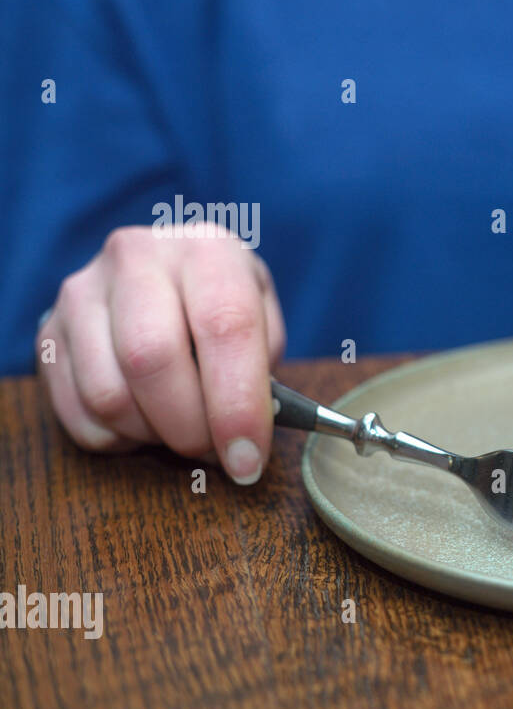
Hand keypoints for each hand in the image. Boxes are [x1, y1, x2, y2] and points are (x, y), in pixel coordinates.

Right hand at [36, 226, 285, 482]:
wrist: (167, 276)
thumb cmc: (224, 308)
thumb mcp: (264, 321)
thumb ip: (264, 372)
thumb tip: (246, 435)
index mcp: (208, 250)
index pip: (224, 326)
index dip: (238, 404)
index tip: (247, 458)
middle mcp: (139, 256)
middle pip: (152, 359)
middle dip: (189, 427)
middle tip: (213, 451)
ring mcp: (84, 291)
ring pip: (108, 393)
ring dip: (151, 434)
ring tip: (180, 427)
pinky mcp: (50, 330)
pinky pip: (76, 411)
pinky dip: (116, 437)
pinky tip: (144, 421)